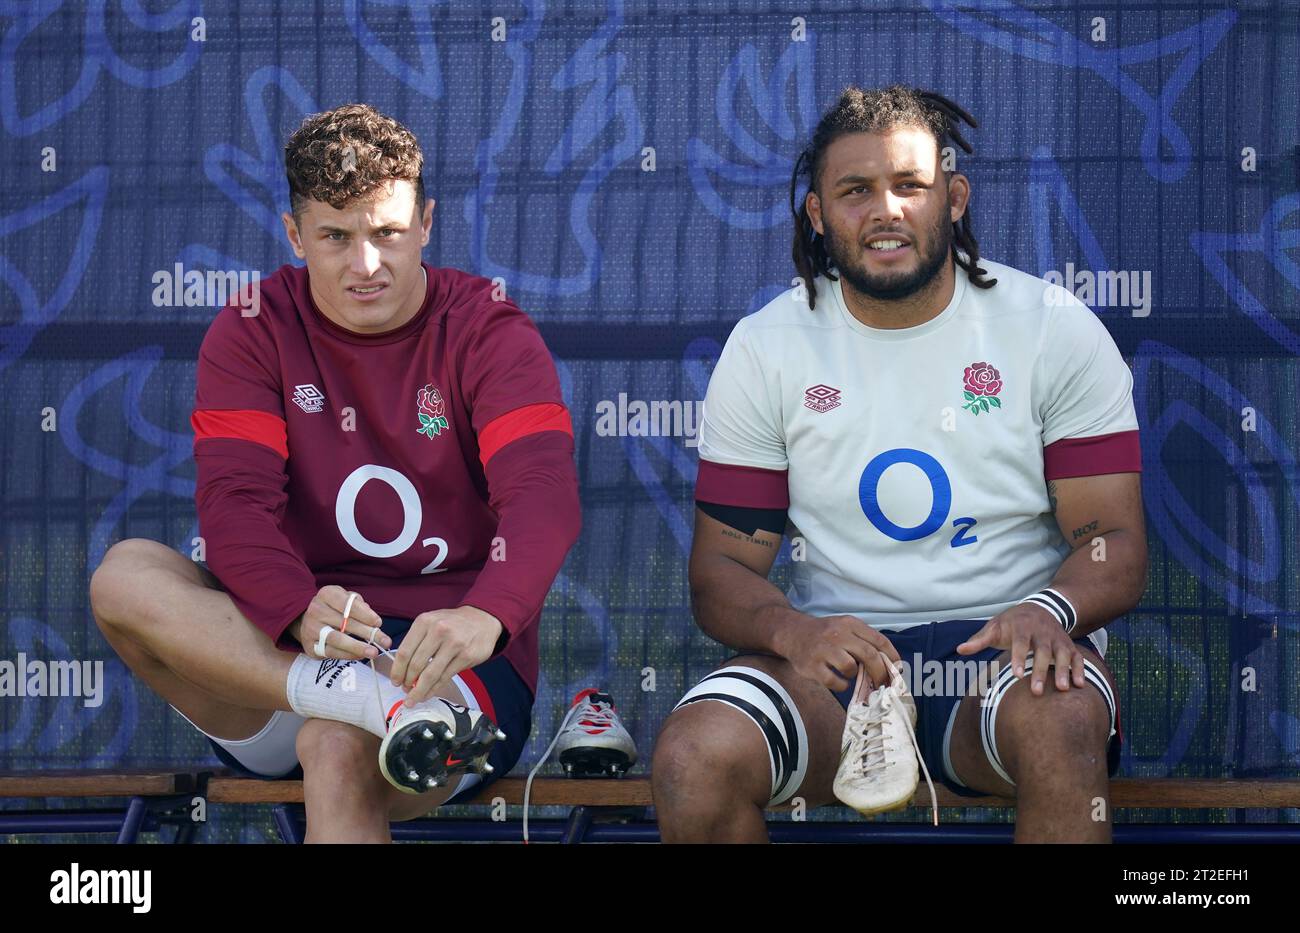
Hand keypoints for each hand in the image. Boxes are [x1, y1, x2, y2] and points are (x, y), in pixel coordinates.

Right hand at [287, 585, 391, 659]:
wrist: (306, 620)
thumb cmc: (333, 607)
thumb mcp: (344, 597)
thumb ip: (358, 604)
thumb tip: (372, 618)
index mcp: (326, 594)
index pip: (347, 604)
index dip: (365, 614)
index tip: (379, 623)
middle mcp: (316, 610)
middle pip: (345, 623)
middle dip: (367, 633)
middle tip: (385, 641)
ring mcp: (311, 629)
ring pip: (337, 639)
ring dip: (357, 647)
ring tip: (373, 652)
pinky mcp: (310, 646)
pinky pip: (331, 652)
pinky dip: (348, 655)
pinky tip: (360, 655)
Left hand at [389, 606, 502, 705]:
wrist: (482, 619)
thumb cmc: (453, 623)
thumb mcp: (432, 623)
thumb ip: (417, 642)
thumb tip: (403, 670)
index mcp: (425, 622)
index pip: (404, 652)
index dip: (397, 671)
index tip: (395, 681)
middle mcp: (438, 631)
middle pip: (415, 665)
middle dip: (407, 682)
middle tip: (405, 690)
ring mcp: (454, 644)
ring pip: (430, 675)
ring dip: (419, 691)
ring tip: (413, 699)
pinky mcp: (466, 656)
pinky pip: (445, 677)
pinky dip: (434, 689)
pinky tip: (428, 693)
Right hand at [777, 612, 901, 692]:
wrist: (792, 632)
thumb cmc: (824, 633)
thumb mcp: (844, 627)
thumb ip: (863, 640)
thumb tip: (888, 663)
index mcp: (849, 624)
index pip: (878, 640)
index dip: (891, 657)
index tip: (897, 669)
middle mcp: (837, 634)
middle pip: (869, 655)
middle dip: (880, 672)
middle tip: (882, 683)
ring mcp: (823, 650)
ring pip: (851, 668)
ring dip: (855, 675)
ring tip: (850, 674)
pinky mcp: (812, 666)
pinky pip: (835, 681)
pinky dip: (841, 685)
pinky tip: (838, 681)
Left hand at [956, 603, 1086, 694]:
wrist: (1039, 607)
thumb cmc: (1011, 623)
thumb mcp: (994, 627)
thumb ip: (979, 640)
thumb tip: (960, 649)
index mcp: (1021, 627)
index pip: (1021, 643)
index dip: (1019, 658)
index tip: (1016, 674)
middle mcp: (1042, 632)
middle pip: (1043, 651)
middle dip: (1040, 670)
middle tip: (1036, 691)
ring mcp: (1057, 638)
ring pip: (1062, 654)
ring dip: (1063, 671)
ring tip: (1062, 689)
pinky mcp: (1068, 645)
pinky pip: (1077, 656)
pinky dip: (1080, 669)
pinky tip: (1080, 685)